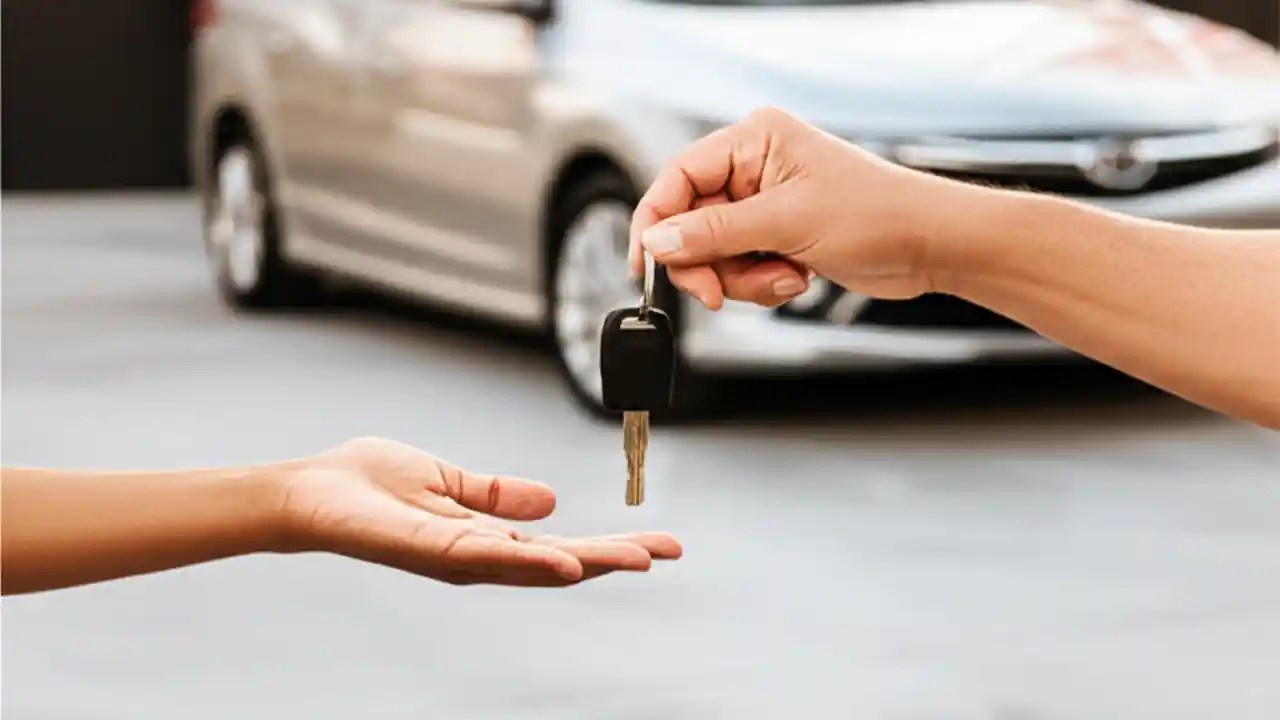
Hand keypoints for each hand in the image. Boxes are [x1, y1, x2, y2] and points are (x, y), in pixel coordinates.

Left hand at [275, 437, 681, 585]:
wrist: (311, 492)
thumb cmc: (368, 486)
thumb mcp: (449, 479)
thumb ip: (496, 493)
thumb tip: (550, 500)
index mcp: (486, 538)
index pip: (560, 546)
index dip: (610, 545)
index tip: (658, 544)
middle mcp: (477, 557)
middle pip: (559, 561)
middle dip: (615, 557)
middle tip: (669, 552)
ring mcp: (454, 557)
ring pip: (533, 565)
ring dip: (588, 562)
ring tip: (637, 558)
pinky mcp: (428, 549)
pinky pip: (484, 557)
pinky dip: (527, 562)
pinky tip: (565, 562)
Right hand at [631, 107, 966, 308]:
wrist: (931, 245)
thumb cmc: (878, 213)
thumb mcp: (785, 223)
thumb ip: (714, 234)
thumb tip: (659, 242)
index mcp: (754, 139)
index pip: (678, 177)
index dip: (656, 222)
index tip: (645, 264)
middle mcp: (755, 166)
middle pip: (691, 222)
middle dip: (708, 263)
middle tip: (719, 293)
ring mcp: (766, 203)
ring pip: (714, 253)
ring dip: (741, 278)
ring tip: (784, 278)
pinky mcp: (779, 235)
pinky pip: (741, 267)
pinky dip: (760, 282)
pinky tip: (796, 279)